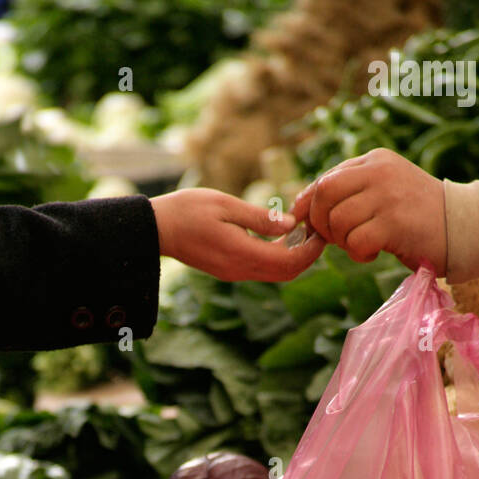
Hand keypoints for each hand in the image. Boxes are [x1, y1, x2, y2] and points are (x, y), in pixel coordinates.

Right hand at [151, 187, 325, 282]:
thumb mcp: (226, 205)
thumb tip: (291, 224)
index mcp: (241, 254)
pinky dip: (278, 256)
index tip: (320, 230)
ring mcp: (234, 273)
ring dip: (293, 256)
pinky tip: (281, 237)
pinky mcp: (229, 270)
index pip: (289, 262)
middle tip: (318, 230)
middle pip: (286, 273)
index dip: (310, 250)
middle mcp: (240, 270)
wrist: (157, 229)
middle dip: (307, 256)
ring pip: (275, 273)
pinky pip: (262, 269)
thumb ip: (260, 217)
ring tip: (303, 230)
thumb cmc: (188, 211)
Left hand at [293, 149, 446, 272]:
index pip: (324, 180)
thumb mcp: (384, 192)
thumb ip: (350, 193)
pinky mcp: (395, 223)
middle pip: (324, 196)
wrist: (466, 225)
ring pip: (338, 221)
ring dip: (343, 242)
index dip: (308, 206)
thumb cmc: (418, 216)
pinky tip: (375, 253)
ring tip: (363, 245)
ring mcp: (388, 196)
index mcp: (375, 161)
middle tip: (338, 239)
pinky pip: (355, 242)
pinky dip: (359, 254)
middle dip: (321, 224)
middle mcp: (380, 172)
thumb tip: (300, 207)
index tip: (306, 226)